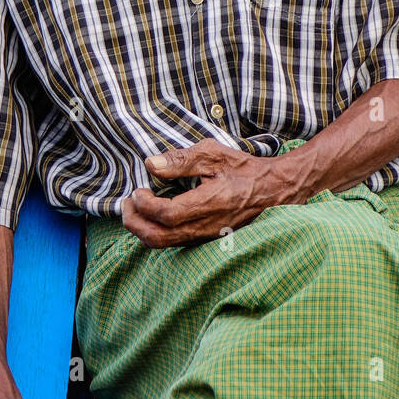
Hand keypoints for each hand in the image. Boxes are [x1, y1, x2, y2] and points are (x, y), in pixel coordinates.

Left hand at [121, 139, 301, 248]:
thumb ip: (181, 160)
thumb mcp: (214, 154)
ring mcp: (205, 236)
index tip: (137, 189)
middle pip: (157, 238)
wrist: (273, 190)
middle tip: (126, 204)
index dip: (143, 204)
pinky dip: (156, 232)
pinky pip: (174, 243)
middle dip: (133, 222)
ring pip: (164, 244)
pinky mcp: (205, 239)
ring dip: (142, 229)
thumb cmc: (243, 170)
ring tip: (134, 209)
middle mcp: (205, 226)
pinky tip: (153, 216)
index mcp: (207, 204)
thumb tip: (151, 164)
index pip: (165, 214)